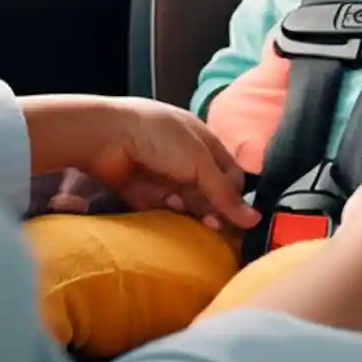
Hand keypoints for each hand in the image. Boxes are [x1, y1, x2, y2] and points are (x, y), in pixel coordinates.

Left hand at [19, 95, 257, 229]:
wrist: (106, 137)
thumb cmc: (159, 137)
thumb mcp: (199, 160)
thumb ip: (224, 192)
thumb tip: (255, 219)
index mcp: (204, 142)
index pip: (231, 174)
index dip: (236, 195)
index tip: (239, 217)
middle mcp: (187, 159)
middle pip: (211, 192)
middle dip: (214, 208)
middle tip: (214, 225)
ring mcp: (166, 177)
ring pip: (189, 203)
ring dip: (193, 210)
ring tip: (187, 211)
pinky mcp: (146, 194)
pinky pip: (166, 210)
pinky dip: (171, 213)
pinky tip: (169, 207)